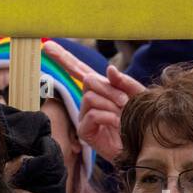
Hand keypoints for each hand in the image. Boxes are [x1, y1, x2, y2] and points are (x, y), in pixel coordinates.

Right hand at [42, 41, 144, 160]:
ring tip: (123, 116)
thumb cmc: (142, 122)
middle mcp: (89, 101)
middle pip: (88, 80)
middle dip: (109, 89)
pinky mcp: (84, 131)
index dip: (64, 57)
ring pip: (90, 97)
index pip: (79, 69)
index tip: (47, 45)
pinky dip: (107, 117)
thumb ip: (125, 82)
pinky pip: (91, 114)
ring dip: (110, 104)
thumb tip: (108, 69)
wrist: (146, 148)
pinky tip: (117, 125)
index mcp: (101, 89)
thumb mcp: (138, 97)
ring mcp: (85, 116)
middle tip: (125, 101)